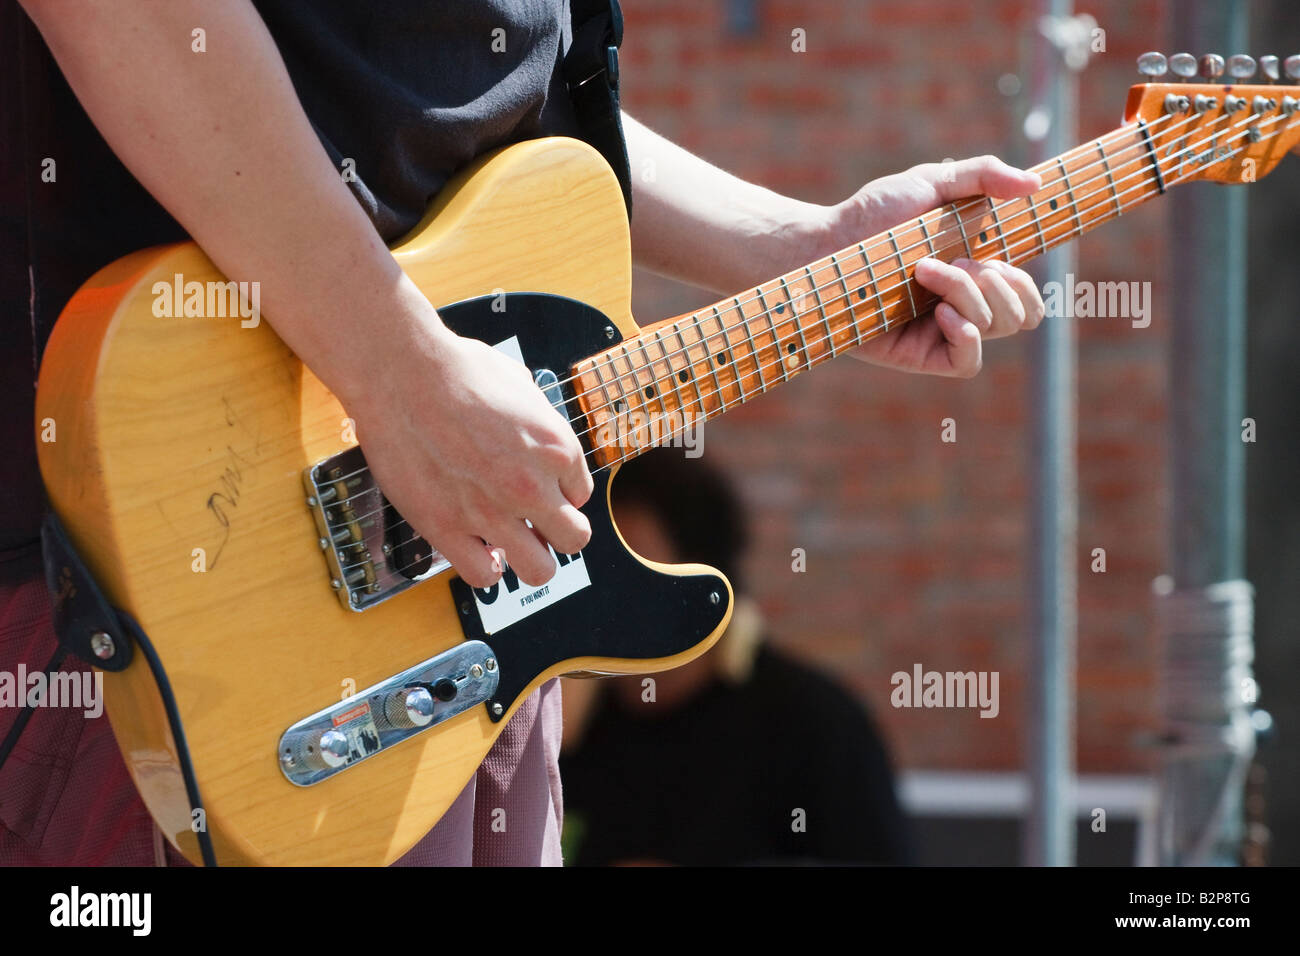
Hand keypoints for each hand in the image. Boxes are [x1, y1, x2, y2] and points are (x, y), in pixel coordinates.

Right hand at [346, 324, 593, 588]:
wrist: (401, 373)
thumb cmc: (454, 370)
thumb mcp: (520, 383)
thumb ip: (538, 420)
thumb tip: (538, 430)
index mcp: (557, 449)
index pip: (580, 494)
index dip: (559, 492)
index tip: (541, 488)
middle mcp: (531, 486)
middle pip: (575, 538)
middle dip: (558, 532)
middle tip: (538, 523)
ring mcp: (491, 513)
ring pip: (540, 570)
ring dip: (530, 559)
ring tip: (513, 544)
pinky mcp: (448, 528)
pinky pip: (484, 576)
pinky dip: (487, 569)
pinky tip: (481, 553)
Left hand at [824, 155, 1046, 376]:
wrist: (826, 245)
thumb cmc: (873, 216)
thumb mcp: (930, 182)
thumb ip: (984, 176)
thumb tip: (1036, 184)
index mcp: (974, 272)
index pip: (1026, 294)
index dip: (1027, 282)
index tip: (999, 254)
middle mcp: (963, 305)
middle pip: (1022, 315)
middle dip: (1002, 284)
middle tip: (960, 260)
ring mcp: (942, 332)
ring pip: (996, 327)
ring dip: (969, 292)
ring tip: (925, 270)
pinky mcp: (919, 354)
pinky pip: (968, 362)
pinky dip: (967, 335)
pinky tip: (942, 313)